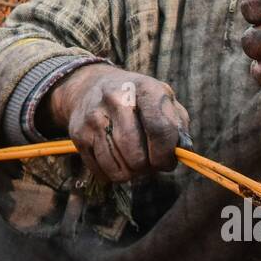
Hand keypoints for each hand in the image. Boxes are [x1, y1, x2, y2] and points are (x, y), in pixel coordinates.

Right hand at [43, 64, 189, 183]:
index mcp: (144, 88)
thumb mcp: (163, 99)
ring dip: (131, 173)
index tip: (167, 161)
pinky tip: (117, 159)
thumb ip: (178, 125)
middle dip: (148, 167)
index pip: (160, 130)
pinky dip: (113, 174)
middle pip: (137, 156)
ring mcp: (94, 117)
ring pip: (119, 169)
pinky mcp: (78, 134)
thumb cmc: (138, 99)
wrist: (91, 86)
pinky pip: (102, 172)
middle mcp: (116, 99)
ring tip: (134, 160)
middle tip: (149, 161)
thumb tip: (181, 154)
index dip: (167, 155)